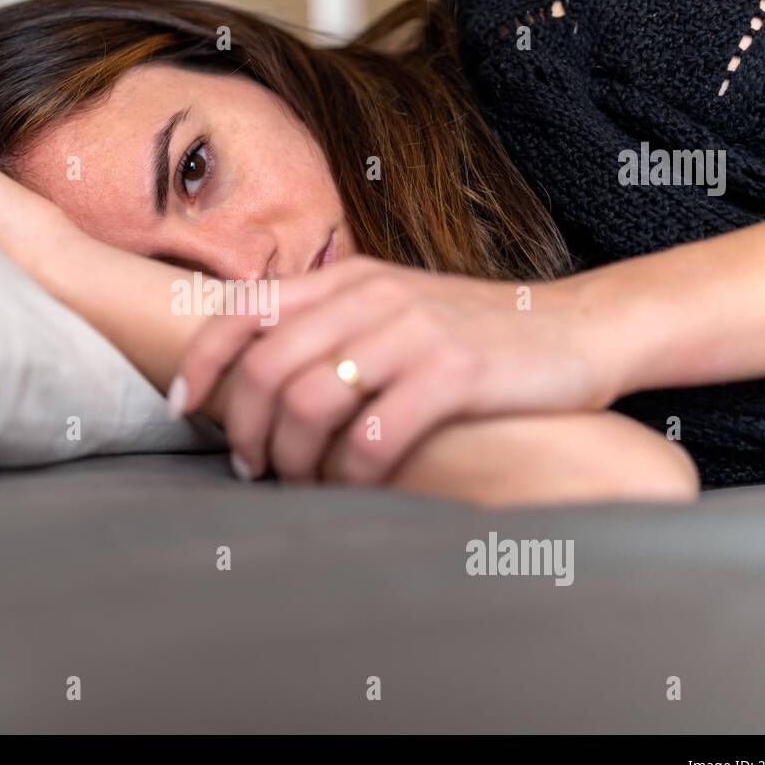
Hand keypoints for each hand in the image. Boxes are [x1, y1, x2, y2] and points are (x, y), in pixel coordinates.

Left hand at [176, 256, 620, 484]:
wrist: (579, 327)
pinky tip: (354, 486)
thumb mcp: (395, 307)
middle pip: (265, 366)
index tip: (184, 406)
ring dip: (290, 457)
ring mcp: (414, 331)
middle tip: (250, 467)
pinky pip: (375, 434)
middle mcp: (372, 297)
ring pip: (310, 401)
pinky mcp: (456, 373)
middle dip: (242, 427)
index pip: (242, 308)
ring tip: (298, 481)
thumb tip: (257, 368)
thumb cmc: (476, 331)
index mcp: (347, 278)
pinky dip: (350, 473)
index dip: (201, 361)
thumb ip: (333, 322)